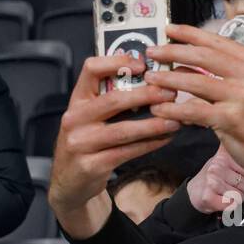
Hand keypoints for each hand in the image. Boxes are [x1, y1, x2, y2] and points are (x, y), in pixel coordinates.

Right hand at [48, 53, 179, 236]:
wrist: (68, 182)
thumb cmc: (86, 142)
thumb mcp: (89, 116)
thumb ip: (110, 98)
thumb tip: (150, 78)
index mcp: (77, 99)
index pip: (91, 69)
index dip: (117, 62)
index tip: (143, 64)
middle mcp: (75, 118)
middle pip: (113, 100)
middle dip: (146, 95)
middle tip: (171, 92)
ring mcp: (81, 143)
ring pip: (123, 130)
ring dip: (153, 124)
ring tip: (176, 119)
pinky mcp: (91, 165)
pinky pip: (127, 152)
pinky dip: (149, 145)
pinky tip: (165, 138)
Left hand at [144, 23, 243, 185]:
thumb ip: (227, 74)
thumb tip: (188, 64)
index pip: (218, 42)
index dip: (190, 34)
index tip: (169, 29)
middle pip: (204, 56)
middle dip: (173, 51)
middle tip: (152, 51)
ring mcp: (243, 97)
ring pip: (196, 82)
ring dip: (168, 79)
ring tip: (150, 79)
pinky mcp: (233, 119)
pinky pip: (194, 110)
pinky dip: (173, 109)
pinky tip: (159, 109)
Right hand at [187, 144, 243, 214]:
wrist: (194, 192)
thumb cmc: (214, 178)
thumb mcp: (226, 161)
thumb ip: (242, 157)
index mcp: (224, 156)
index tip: (242, 177)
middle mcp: (217, 166)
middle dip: (242, 190)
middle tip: (230, 188)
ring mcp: (212, 181)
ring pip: (240, 196)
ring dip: (235, 199)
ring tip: (225, 194)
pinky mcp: (208, 196)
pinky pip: (231, 205)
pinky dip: (229, 207)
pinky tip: (221, 201)